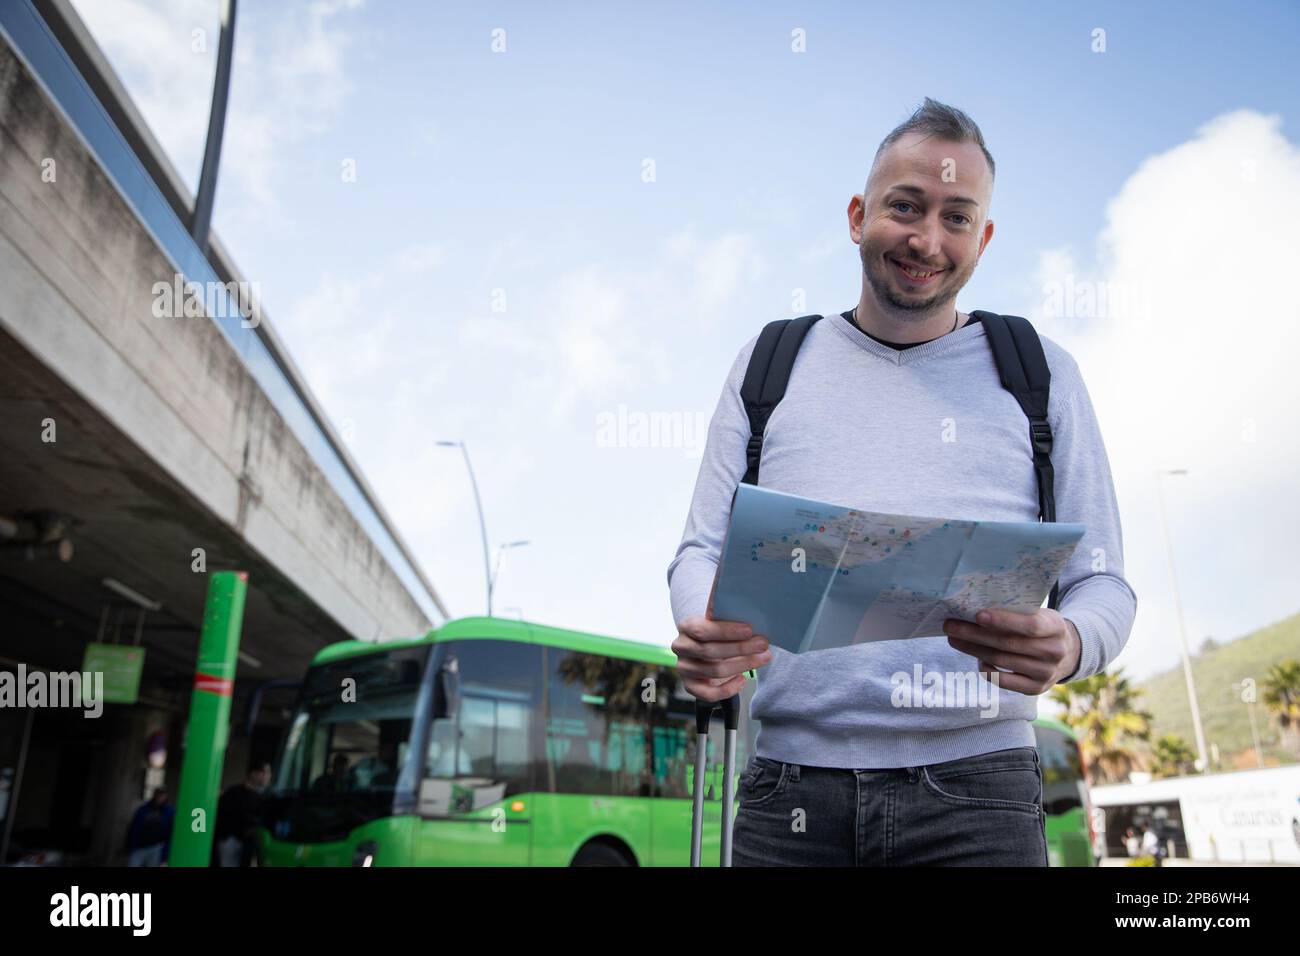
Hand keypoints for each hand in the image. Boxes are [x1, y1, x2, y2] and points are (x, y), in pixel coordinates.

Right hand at [671, 579, 772, 701]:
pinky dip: (728, 688)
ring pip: (713, 671)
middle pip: (710, 652)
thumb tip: (758, 618)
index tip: (750, 629)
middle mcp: (681, 647)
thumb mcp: (719, 621)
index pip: (702, 630)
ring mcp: (684, 668)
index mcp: (686, 626)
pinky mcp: (690, 685)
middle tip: (763, 644)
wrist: (705, 647)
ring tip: (762, 658)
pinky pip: (709, 694)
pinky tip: (743, 680)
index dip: (727, 631)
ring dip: (742, 665)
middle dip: (740, 648)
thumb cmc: (717, 632)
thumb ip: (729, 618)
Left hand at [943, 608, 1081, 694]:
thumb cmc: (1042, 627)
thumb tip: (974, 608)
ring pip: (1001, 661)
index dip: (1003, 621)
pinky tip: (976, 658)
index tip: (978, 615)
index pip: (1030, 625)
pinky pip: (1003, 681)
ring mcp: (1046, 673)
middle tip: (950, 626)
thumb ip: (1017, 612)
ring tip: (954, 639)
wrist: (1067, 653)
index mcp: (1056, 627)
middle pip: (1007, 644)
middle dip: (974, 635)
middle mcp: (1054, 652)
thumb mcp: (1039, 613)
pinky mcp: (1035, 689)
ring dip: (973, 649)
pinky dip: (986, 669)